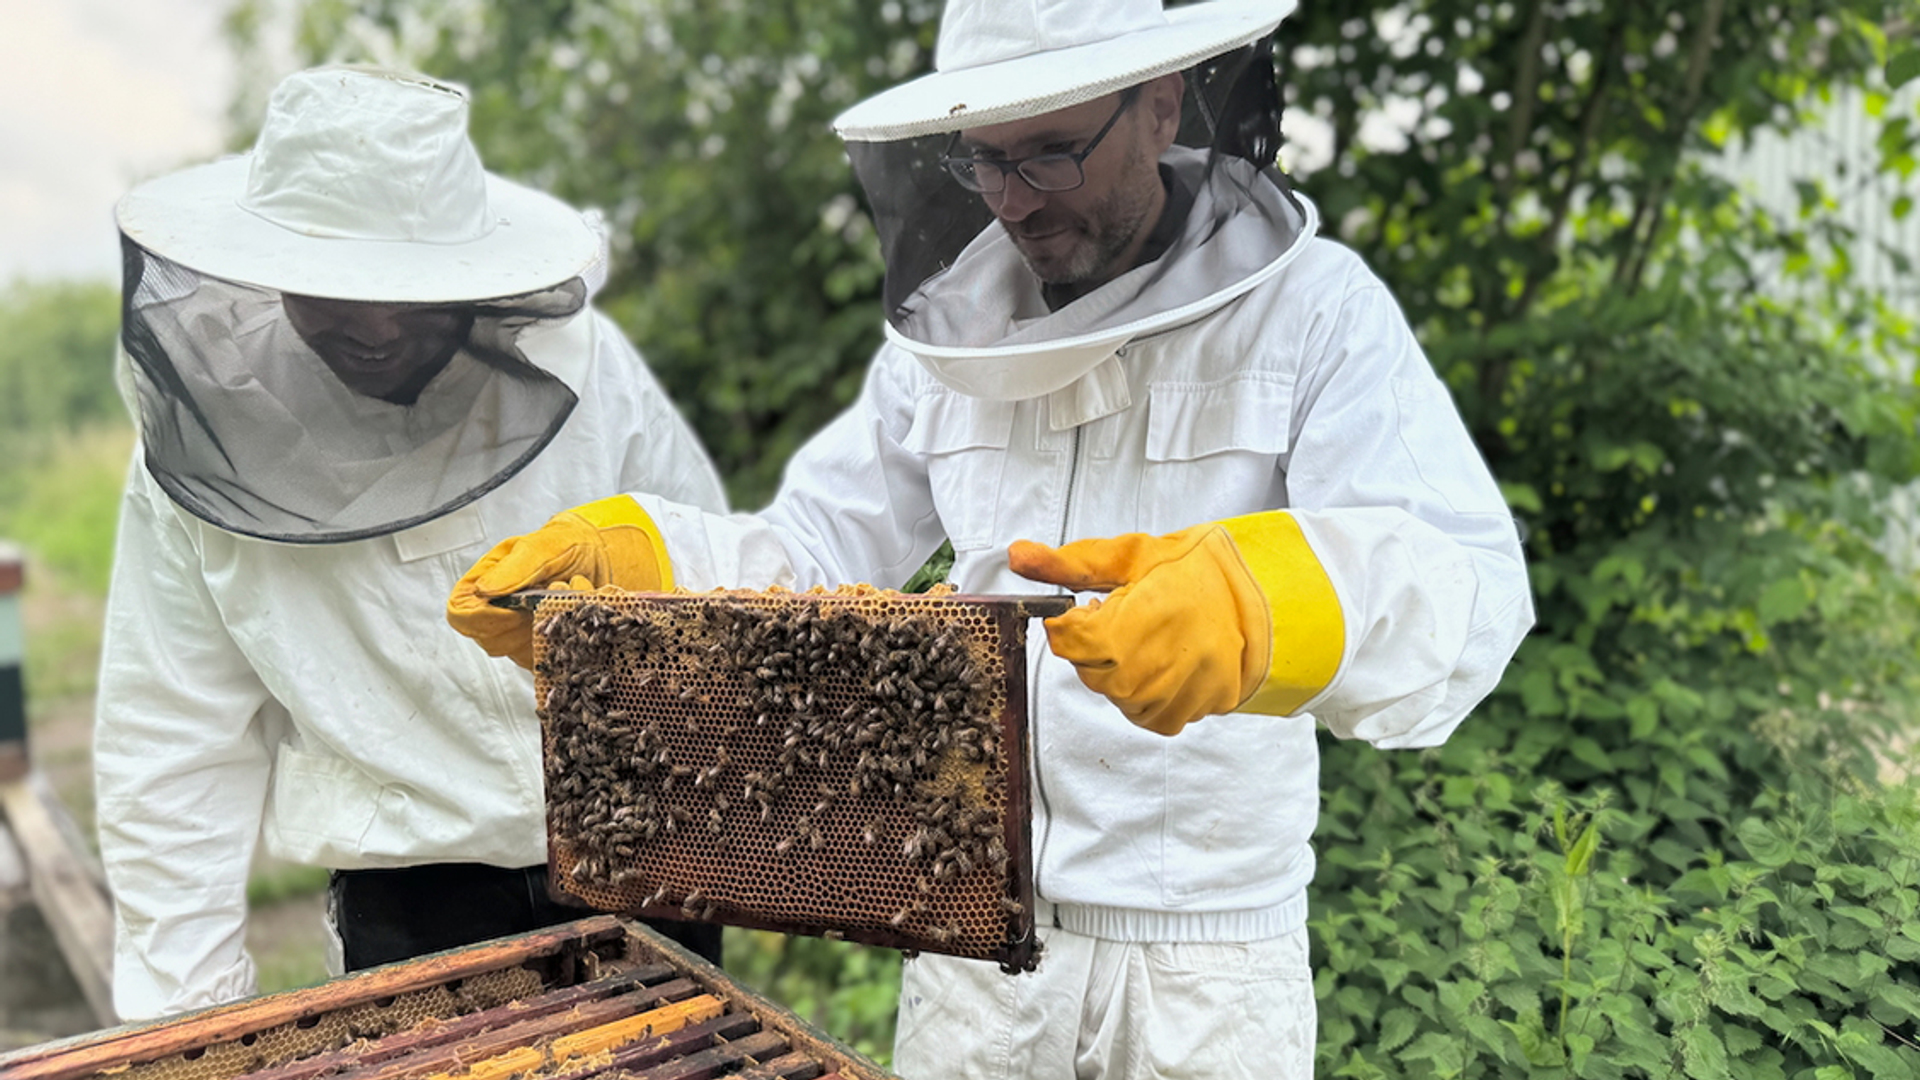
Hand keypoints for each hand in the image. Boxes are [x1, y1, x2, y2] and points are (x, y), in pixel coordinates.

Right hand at [446, 496, 668, 667]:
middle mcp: (498, 615)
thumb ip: (517, 566)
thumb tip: (485, 590)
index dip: (485, 617)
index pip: (462, 614)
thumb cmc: (568, 545)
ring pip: (522, 654)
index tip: (517, 607)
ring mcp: (522, 637)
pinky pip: (552, 663)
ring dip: (554, 628)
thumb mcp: (545, 544)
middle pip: (491, 640)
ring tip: (571, 596)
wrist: (603, 557)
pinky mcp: (547, 652)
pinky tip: (581, 615)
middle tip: (557, 592)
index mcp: (484, 584)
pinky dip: (571, 640)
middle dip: (527, 621)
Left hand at [1008, 513, 1341, 735]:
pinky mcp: (1202, 707)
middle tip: (1125, 620)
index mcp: (1138, 619)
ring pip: (1120, 700)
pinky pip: (1153, 716)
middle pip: (1092, 675)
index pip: (1070, 641)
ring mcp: (1182, 691)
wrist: (1271, 593)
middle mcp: (1158, 664)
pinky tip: (1165, 664)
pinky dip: (1148, 697)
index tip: (1092, 607)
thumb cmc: (1201, 568)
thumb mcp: (1134, 554)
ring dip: (1121, 675)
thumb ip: (1072, 563)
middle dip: (1097, 650)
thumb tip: (1017, 556)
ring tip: (1149, 640)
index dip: (1073, 623)